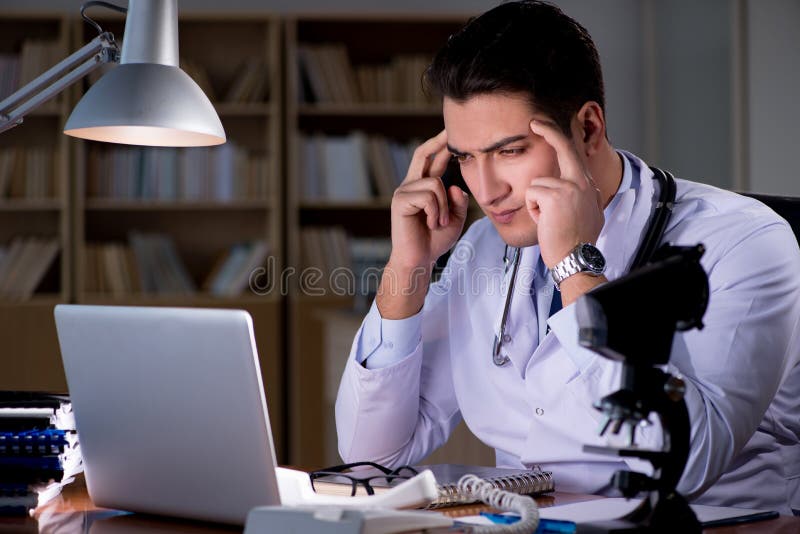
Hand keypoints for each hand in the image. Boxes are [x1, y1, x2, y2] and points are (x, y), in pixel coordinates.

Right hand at [388, 130, 469, 272]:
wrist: (419, 259)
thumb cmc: (435, 239)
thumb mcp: (454, 217)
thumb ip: (458, 200)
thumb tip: (453, 185)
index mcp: (422, 186)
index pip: (431, 158)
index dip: (441, 144)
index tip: (451, 130)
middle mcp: (411, 184)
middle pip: (423, 153)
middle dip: (438, 141)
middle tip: (451, 130)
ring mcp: (403, 191)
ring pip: (435, 184)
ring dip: (444, 207)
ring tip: (439, 222)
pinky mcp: (400, 200)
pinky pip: (428, 197)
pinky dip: (436, 212)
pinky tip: (431, 224)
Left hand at [526, 120, 603, 267]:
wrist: (576, 259)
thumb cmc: (576, 243)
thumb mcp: (587, 215)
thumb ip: (581, 197)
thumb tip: (579, 191)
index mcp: (588, 187)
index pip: (574, 155)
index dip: (560, 138)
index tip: (546, 127)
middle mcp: (582, 182)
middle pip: (564, 147)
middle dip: (549, 129)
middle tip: (535, 121)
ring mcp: (570, 186)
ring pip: (537, 183)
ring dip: (535, 204)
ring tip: (548, 221)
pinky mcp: (555, 195)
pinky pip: (531, 194)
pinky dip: (533, 210)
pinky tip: (545, 222)